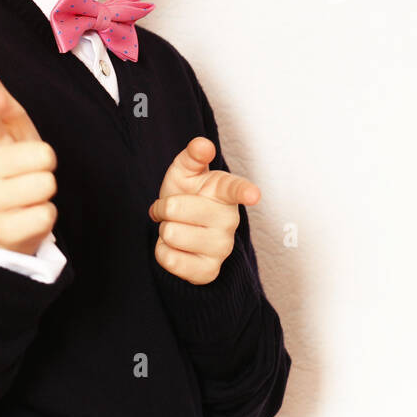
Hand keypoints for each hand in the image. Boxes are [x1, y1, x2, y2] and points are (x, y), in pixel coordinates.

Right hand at [0, 52, 57, 257]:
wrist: (6, 220)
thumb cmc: (14, 163)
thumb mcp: (12, 130)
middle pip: (44, 155)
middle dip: (47, 163)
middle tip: (30, 170)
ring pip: (47, 184)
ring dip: (46, 189)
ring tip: (28, 193)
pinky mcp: (3, 231)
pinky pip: (47, 214)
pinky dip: (45, 215)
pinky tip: (26, 214)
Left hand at [148, 136, 260, 284]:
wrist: (181, 229)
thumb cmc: (186, 195)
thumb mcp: (186, 171)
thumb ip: (193, 156)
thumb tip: (202, 144)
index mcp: (226, 191)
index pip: (236, 189)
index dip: (245, 191)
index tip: (253, 194)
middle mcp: (230, 220)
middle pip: (175, 209)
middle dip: (163, 208)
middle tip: (171, 209)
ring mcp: (222, 248)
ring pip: (170, 234)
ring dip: (164, 230)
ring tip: (177, 228)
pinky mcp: (208, 272)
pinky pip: (168, 259)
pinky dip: (162, 251)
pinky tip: (177, 248)